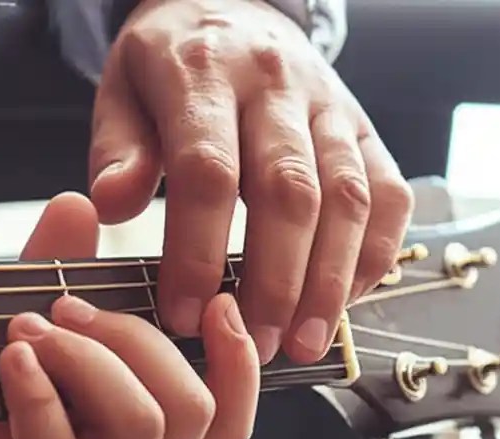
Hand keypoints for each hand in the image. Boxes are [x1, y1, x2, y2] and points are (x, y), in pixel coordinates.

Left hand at [0, 193, 259, 438]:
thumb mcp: (27, 354)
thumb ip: (58, 287)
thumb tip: (81, 204)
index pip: (230, 421)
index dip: (239, 360)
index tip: (216, 299)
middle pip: (192, 408)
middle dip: (136, 337)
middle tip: (67, 307)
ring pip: (140, 426)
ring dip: (87, 357)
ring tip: (29, 329)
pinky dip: (36, 392)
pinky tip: (10, 358)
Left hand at [88, 0, 414, 365]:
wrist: (236, 5)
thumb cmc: (171, 66)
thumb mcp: (122, 88)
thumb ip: (116, 149)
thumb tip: (110, 208)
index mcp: (204, 73)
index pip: (207, 170)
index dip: (198, 251)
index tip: (184, 315)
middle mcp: (277, 84)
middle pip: (288, 191)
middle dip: (274, 280)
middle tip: (253, 345)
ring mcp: (332, 106)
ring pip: (348, 197)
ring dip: (331, 280)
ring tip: (305, 342)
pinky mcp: (367, 129)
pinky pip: (388, 194)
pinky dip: (375, 254)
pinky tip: (346, 302)